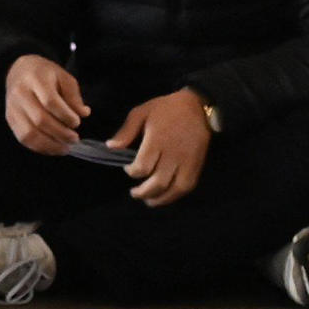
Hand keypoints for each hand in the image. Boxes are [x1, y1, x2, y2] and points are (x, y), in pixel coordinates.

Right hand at [4, 54, 87, 156]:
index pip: (50, 101)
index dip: (66, 116)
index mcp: (35, 78)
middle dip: (61, 133)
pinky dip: (40, 147)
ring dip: (50, 145)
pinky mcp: (10, 119)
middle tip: (74, 138)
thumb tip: (83, 114)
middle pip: (40, 120)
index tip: (77, 122)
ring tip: (65, 147)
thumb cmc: (45, 75)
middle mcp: (20, 93)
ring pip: (30, 133)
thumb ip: (74, 96)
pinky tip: (53, 147)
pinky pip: (23, 138)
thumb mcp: (64, 77)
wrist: (18, 71)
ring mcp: (13, 107)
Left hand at [120, 87, 211, 206]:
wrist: (197, 107)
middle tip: (134, 193)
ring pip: (174, 189)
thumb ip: (126, 131)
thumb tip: (110, 146)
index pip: (143, 167)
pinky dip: (176, 195)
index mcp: (157, 141)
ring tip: (149, 201)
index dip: (132, 172)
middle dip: (144, 192)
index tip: (127, 168)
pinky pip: (188, 186)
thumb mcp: (142, 112)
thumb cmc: (166, 109)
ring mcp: (187, 162)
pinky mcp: (197, 165)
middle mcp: (173, 154)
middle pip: (158, 182)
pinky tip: (166, 196)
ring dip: (161, 199)